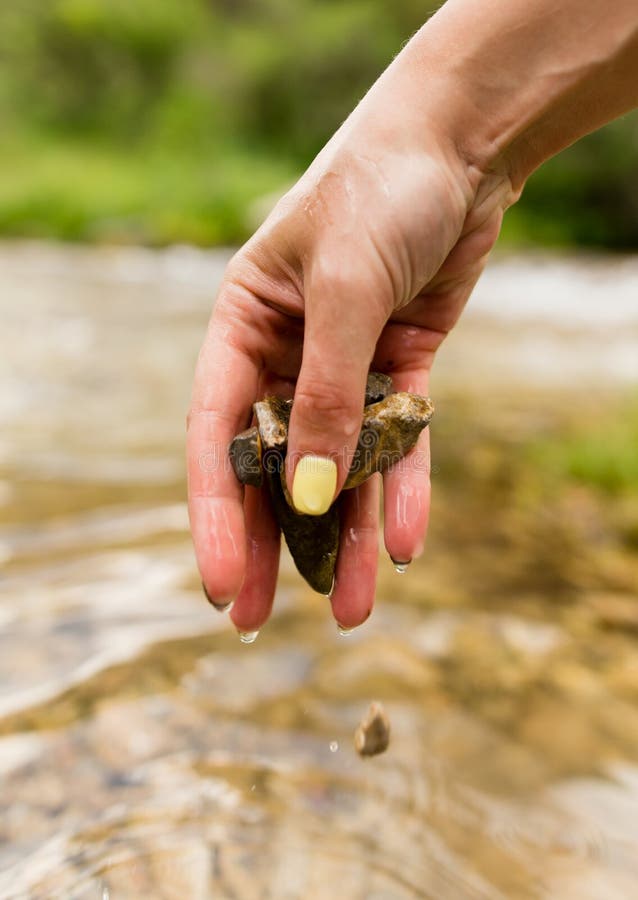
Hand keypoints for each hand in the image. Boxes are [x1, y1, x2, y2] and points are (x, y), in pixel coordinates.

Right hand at [187, 90, 513, 633]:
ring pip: (341, 467)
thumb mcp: (344, 294)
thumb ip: (327, 397)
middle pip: (273, 466)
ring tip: (349, 609)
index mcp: (243, 329)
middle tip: (258, 619)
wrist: (459, 148)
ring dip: (343, 536)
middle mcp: (288, 355)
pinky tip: (401, 546)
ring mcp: (346, 366)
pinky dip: (403, 490)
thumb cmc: (378, 194)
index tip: (219, 581)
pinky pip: (401, 441)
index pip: (216, 435)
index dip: (216, 513)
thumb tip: (308, 497)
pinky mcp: (402, 368)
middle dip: (272, 543)